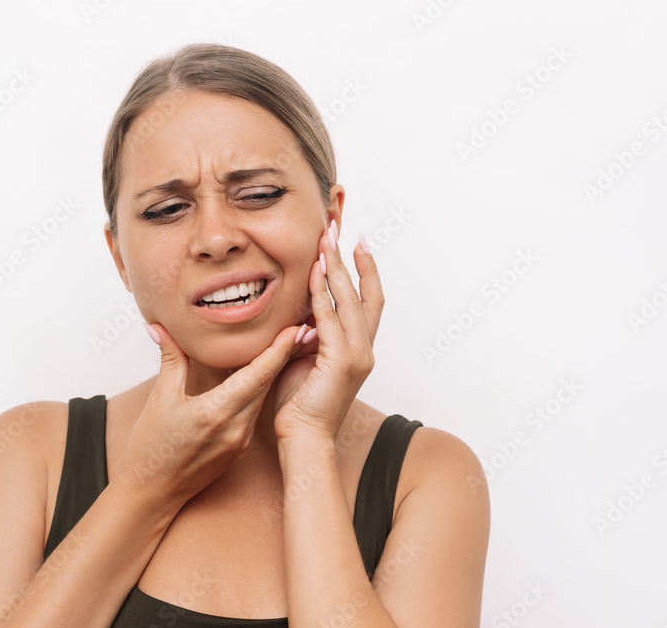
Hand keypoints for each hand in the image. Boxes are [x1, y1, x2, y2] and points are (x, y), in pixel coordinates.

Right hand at [120, 320, 304, 505]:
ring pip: (262, 398)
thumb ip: (170, 359)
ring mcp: (240, 440)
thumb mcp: (160, 399)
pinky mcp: (239, 448)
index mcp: (216, 411)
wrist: (153, 492)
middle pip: (267, 384)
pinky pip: (254, 413)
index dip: (278, 350)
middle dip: (282, 356)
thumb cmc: (151, 448)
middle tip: (295, 328)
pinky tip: (260, 378)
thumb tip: (159, 327)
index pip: (258, 375)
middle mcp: (235, 427)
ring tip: (283, 347)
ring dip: (272, 374)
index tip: (294, 329)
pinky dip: (259, 392)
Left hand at [271, 220, 383, 442]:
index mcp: (358, 349)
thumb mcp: (304, 360)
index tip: (354, 243)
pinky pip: (331, 318)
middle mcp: (365, 349)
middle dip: (353, 258)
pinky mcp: (342, 361)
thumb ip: (308, 335)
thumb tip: (299, 314)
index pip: (367, 301)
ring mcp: (357, 355)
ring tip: (327, 240)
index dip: (364, 271)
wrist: (303, 438)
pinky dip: (323, 293)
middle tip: (339, 228)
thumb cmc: (299, 405)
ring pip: (351, 300)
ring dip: (337, 267)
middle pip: (367, 293)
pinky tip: (314, 272)